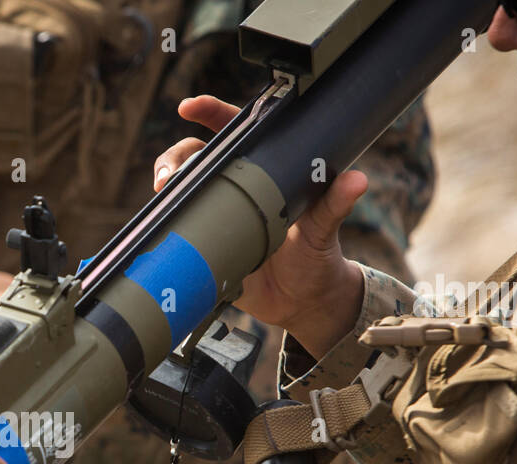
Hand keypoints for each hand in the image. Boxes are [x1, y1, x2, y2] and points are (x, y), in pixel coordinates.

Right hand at [154, 95, 367, 358]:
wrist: (301, 304)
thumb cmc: (317, 258)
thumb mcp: (324, 230)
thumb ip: (334, 204)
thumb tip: (357, 180)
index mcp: (266, 173)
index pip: (236, 133)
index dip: (211, 114)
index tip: (189, 106)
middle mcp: (236, 189)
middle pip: (196, 158)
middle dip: (174, 157)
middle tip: (169, 175)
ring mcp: (217, 215)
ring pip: (181, 189)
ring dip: (165, 187)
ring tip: (162, 194)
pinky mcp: (205, 243)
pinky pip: (177, 228)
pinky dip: (163, 223)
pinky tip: (158, 225)